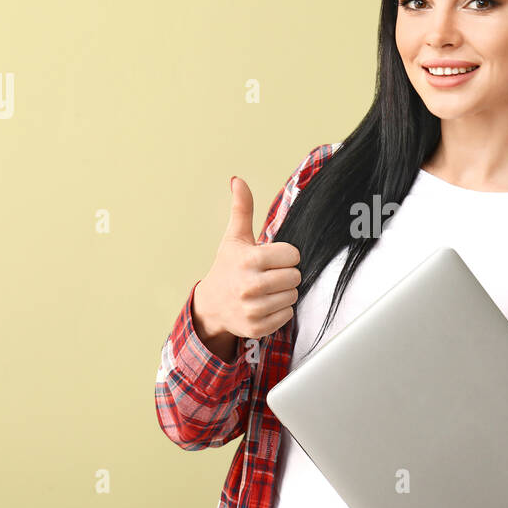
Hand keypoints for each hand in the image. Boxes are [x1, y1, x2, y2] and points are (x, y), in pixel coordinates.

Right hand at [194, 176, 301, 340]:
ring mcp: (253, 309)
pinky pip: (287, 315)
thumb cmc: (227, 267)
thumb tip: (237, 179)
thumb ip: (242, 208)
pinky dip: (280, 310)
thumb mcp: (234, 237)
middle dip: (285, 274)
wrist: (211, 305)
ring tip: (266, 289)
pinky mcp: (257, 327)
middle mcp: (250, 286)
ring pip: (293, 296)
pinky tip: (264, 304)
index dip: (284, 255)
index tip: (270, 258)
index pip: (292, 255)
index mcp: (249, 260)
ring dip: (284, 292)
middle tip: (268, 275)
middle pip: (295, 276)